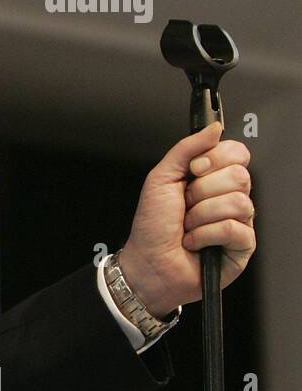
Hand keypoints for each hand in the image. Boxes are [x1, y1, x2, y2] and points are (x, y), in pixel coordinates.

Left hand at [117, 121, 255, 316]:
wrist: (147, 263)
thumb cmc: (152, 225)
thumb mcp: (161, 178)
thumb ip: (186, 149)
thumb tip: (213, 127)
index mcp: (213, 179)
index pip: (237, 153)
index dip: (215, 159)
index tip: (193, 171)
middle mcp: (229, 198)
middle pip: (239, 176)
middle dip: (202, 191)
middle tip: (186, 204)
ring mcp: (239, 222)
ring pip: (237, 202)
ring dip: (200, 215)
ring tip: (188, 226)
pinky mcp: (242, 247)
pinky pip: (234, 228)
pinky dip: (205, 234)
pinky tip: (195, 242)